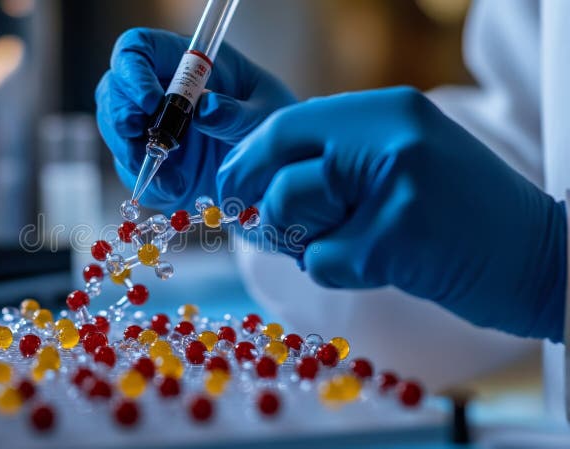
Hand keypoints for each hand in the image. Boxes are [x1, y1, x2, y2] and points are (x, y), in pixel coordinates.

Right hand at [95, 27, 295, 210]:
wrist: (275, 170)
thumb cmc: (273, 125)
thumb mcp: (266, 114)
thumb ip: (236, 111)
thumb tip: (206, 106)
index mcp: (185, 63)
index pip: (138, 49)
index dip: (133, 70)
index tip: (150, 100)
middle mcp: (160, 91)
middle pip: (114, 89)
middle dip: (119, 113)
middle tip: (137, 134)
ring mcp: (151, 127)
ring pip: (115, 129)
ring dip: (128, 150)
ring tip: (161, 169)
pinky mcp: (152, 162)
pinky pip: (131, 168)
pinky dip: (145, 180)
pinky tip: (172, 187)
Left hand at [217, 87, 566, 341]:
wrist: (542, 257)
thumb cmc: (460, 215)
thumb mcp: (402, 162)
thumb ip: (336, 160)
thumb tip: (250, 182)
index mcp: (388, 111)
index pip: (288, 126)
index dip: (247, 160)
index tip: (230, 186)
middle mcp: (390, 136)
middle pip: (281, 173)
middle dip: (269, 210)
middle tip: (278, 228)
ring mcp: (395, 186)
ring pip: (294, 216)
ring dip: (310, 245)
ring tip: (361, 244)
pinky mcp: (397, 238)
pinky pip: (322, 263)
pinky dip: (338, 273)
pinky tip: (384, 267)